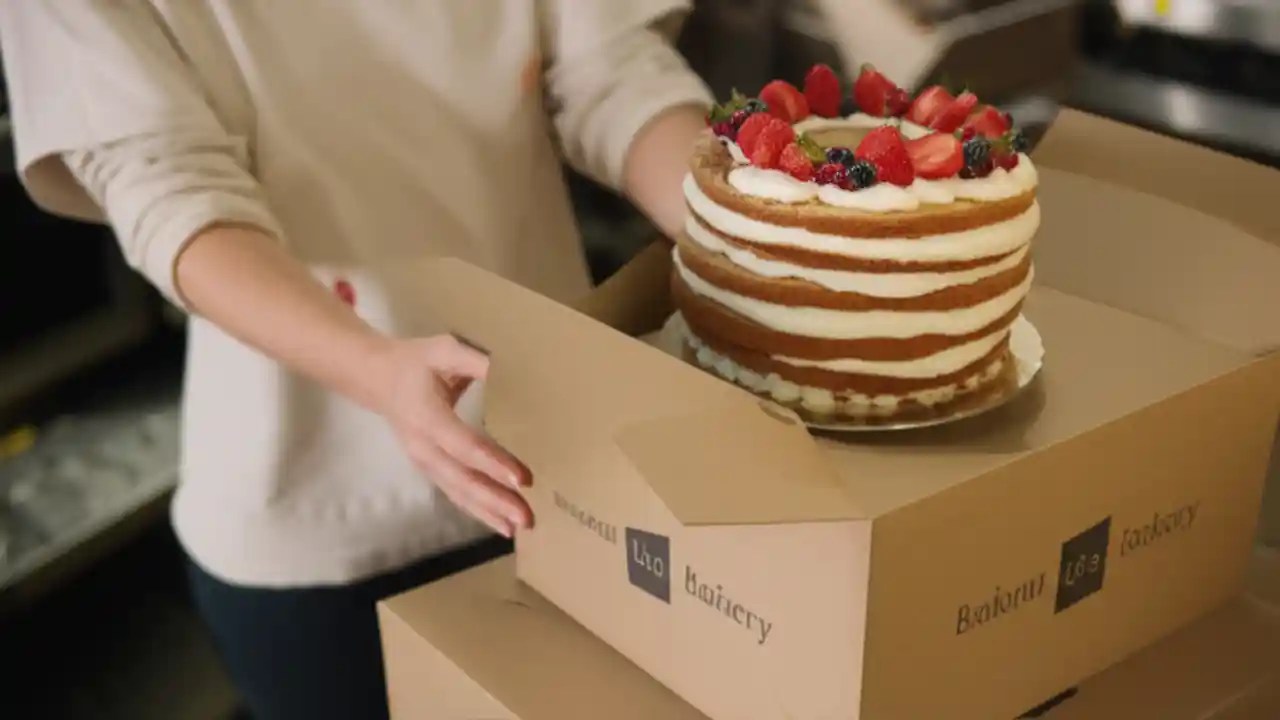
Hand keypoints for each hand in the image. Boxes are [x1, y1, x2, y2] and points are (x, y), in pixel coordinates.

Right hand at [373, 335, 532, 537]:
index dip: (493, 463)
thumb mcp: (446, 350)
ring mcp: (425, 463)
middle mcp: (423, 447)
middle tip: (528, 516)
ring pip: (459, 493)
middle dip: (496, 500)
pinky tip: (502, 525)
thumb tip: (519, 372)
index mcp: (426, 416)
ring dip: (490, 512)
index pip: (463, 445)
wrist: (378, 378)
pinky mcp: (431, 470)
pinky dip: (479, 511)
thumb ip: (479, 362)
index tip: (523, 478)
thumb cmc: (417, 361)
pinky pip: (456, 494)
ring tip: (520, 527)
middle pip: (462, 480)